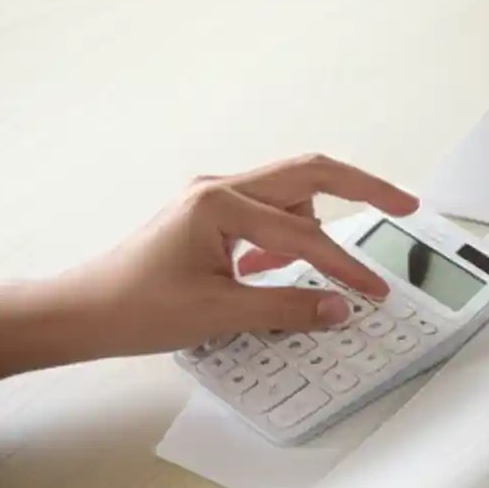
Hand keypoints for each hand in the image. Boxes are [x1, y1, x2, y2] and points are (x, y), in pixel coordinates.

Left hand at [69, 154, 418, 358]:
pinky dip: (290, 238)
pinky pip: (271, 216)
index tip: (372, 290)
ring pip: (292, 196)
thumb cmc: (134, 306)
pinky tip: (279, 270)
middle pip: (310, 173)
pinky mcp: (213, 217)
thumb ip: (287, 309)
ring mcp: (215, 199)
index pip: (305, 235)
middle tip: (404, 203)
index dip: (345, 268)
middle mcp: (219, 189)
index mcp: (219, 202)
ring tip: (326, 268)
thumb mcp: (219, 314)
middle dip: (362, 187)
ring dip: (317, 226)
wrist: (84, 312)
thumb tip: (337, 306)